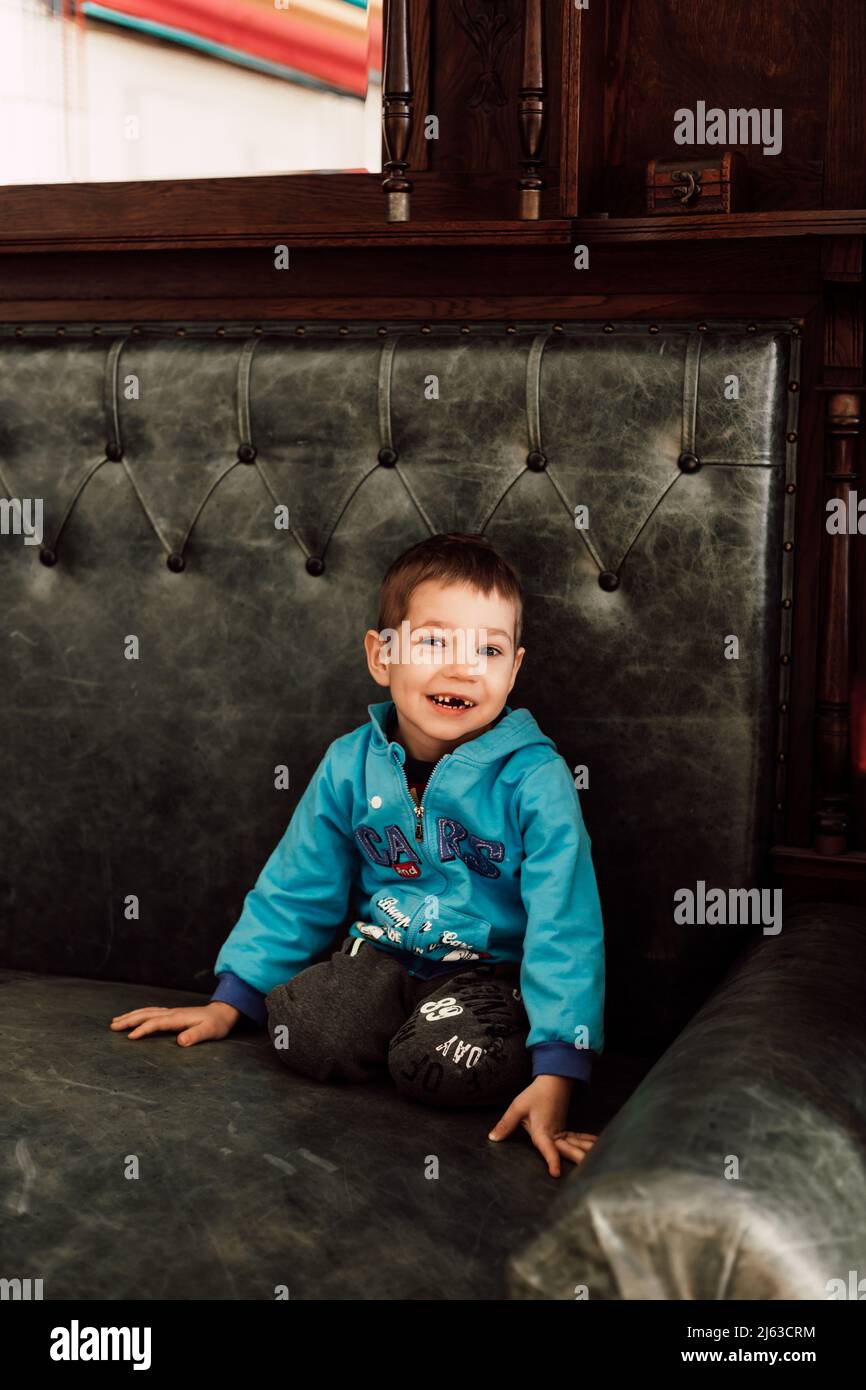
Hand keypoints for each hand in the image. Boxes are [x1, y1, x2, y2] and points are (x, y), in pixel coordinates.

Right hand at [109, 1001, 239, 1046]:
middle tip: (112, 1026)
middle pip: (146, 1015)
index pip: (156, 1023)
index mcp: (178, 1018)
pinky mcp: (172, 1014)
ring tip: (116, 1021)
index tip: (129, 1037)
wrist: (223, 1013)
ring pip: (147, 1012)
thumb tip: (181, 1041)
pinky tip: (134, 1017)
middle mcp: (172, 1013)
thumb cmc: (216, 1024)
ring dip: (131, 1016)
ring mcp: (171, 1012)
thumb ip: (195, 1035)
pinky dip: (140, 1014)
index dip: (143, 1030)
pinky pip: (151, 1012)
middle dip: (129, 1020)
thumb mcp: (209, 1032)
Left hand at [487, 1074, 597, 1176]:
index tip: (556, 1173)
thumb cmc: (535, 1094)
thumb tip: (493, 1138)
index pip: (548, 1149)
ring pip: (577, 1145)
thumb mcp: (517, 1107)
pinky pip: (577, 1140)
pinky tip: (597, 1147)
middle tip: (588, 1174)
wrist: (553, 1080)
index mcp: (543, 1131)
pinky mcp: (564, 1130)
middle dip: (578, 1161)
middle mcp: (555, 1134)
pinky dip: (587, 1144)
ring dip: (587, 1153)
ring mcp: (562, 1132)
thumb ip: (505, 1125)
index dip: (552, 1160)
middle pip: (568, 1150)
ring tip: (599, 1164)